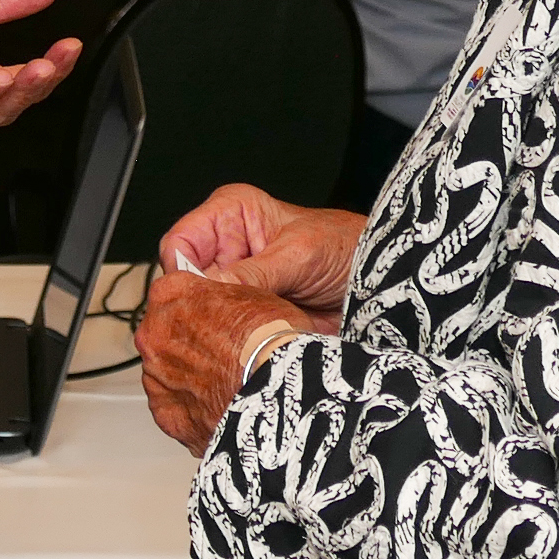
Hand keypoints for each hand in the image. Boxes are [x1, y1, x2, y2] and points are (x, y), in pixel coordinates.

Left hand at [137, 272, 316, 455]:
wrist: (274, 391)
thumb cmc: (268, 340)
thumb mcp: (250, 295)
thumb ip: (220, 296)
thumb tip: (222, 305)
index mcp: (169, 294)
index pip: (173, 294)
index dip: (196, 307)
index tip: (212, 318)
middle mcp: (153, 334)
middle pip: (164, 335)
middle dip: (187, 344)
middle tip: (221, 354)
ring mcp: (155, 376)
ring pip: (165, 373)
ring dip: (187, 377)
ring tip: (224, 384)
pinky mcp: (165, 413)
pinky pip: (173, 408)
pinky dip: (191, 409)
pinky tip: (218, 406)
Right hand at [160, 184, 363, 327]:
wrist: (379, 283)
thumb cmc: (347, 248)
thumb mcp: (299, 254)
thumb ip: (254, 272)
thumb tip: (213, 290)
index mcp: (230, 215)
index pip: (179, 242)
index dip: (183, 271)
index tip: (198, 296)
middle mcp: (227, 249)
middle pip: (185, 281)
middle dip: (198, 303)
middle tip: (218, 321)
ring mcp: (236, 285)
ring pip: (201, 310)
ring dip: (218, 325)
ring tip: (242, 332)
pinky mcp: (247, 314)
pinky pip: (224, 332)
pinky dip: (232, 341)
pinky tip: (248, 343)